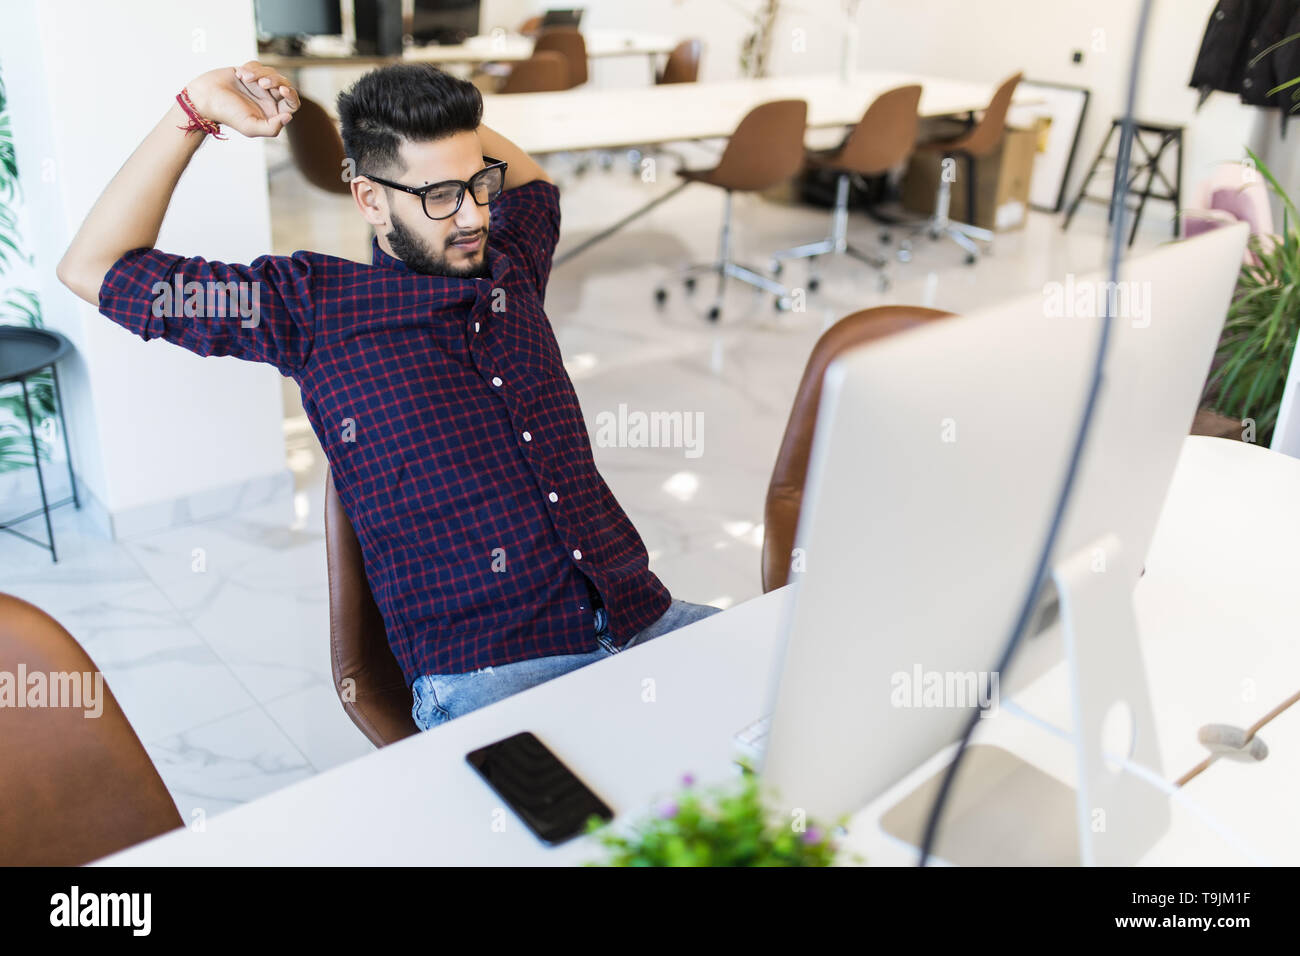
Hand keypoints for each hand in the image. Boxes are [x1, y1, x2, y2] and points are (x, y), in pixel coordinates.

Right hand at [184, 61, 299, 137]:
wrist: (205, 97)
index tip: (282, 90)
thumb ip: (272, 128)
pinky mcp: (249, 72)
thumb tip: (289, 117)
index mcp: (272, 113)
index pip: (292, 103)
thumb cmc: (227, 114)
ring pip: (271, 72)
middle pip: (284, 84)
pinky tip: (240, 75)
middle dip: (275, 80)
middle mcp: (268, 99)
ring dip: (260, 73)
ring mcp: (258, 85)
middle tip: (262, 83)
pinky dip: (250, 68)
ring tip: (245, 78)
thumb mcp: (251, 127)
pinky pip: (258, 65)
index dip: (291, 95)